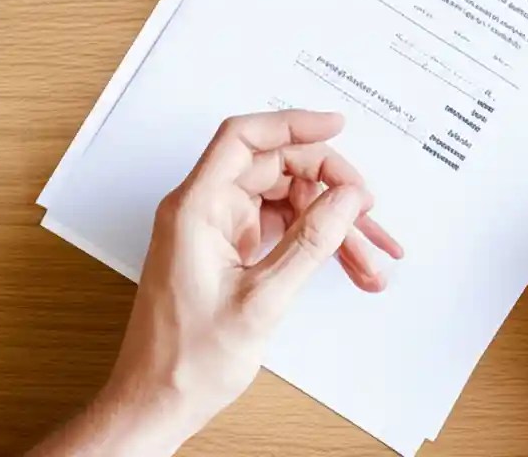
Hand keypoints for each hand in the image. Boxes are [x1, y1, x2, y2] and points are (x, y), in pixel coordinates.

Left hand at [29, 110, 402, 456]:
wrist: (158, 402)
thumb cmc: (186, 360)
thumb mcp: (261, 300)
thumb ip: (309, 243)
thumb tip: (346, 199)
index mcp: (195, 209)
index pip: (243, 139)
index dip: (292, 124)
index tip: (336, 126)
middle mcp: (203, 210)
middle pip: (276, 169)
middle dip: (329, 189)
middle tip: (366, 214)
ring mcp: (217, 230)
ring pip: (286, 203)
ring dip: (330, 226)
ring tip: (369, 258)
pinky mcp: (230, 252)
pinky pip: (281, 230)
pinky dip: (315, 244)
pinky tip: (346, 263)